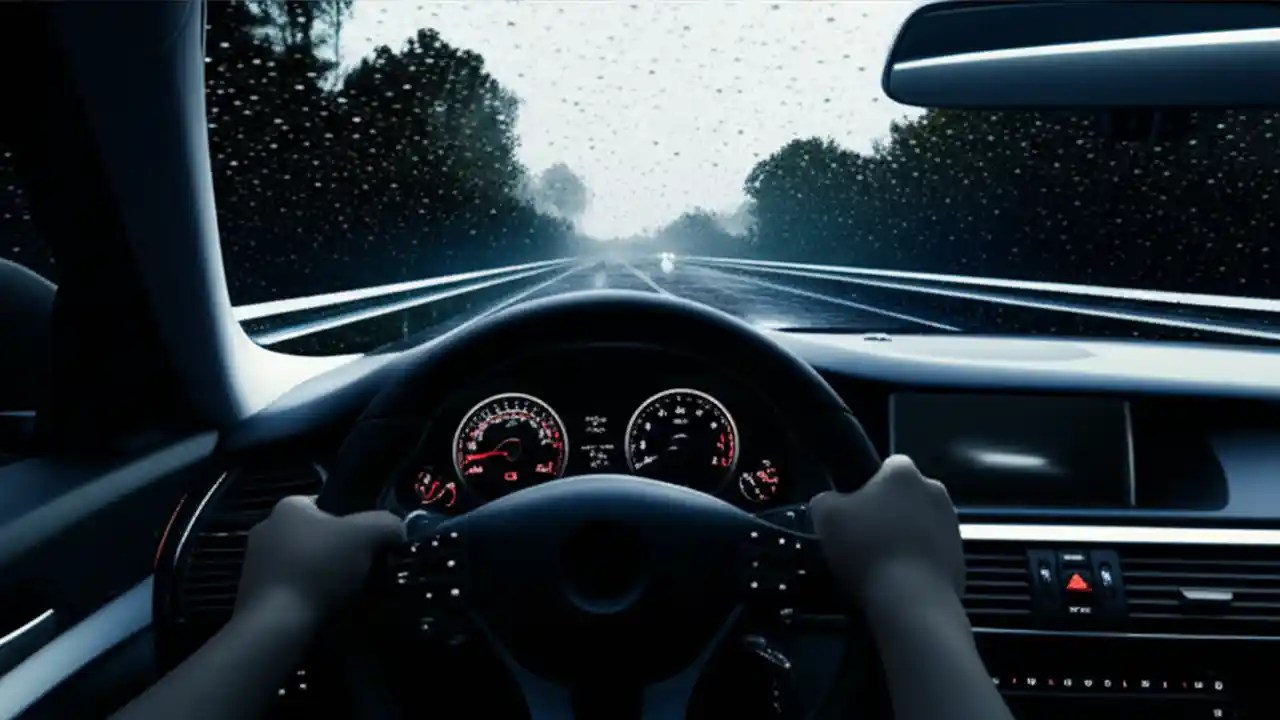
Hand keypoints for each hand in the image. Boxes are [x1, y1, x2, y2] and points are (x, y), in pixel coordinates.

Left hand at [235, 496, 404, 625]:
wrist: (277, 624)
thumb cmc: (320, 568)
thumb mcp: (368, 535)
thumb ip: (388, 524)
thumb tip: (397, 531)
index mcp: (288, 507)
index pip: (328, 505)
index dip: (355, 523)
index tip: (371, 545)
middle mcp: (266, 529)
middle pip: (318, 537)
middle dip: (340, 552)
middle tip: (364, 571)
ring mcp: (255, 564)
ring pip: (304, 565)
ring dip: (324, 577)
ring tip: (347, 596)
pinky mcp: (253, 595)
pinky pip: (291, 590)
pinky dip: (308, 597)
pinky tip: (324, 611)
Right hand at [810, 455, 964, 607]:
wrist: (911, 602)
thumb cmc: (867, 549)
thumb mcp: (825, 517)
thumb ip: (825, 500)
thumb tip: (831, 502)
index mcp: (903, 472)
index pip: (884, 466)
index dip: (866, 487)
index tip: (853, 511)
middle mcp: (934, 490)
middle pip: (904, 496)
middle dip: (889, 511)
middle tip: (864, 538)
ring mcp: (952, 524)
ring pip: (920, 524)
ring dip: (905, 537)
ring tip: (881, 564)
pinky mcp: (961, 557)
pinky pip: (932, 553)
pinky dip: (918, 562)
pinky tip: (899, 581)